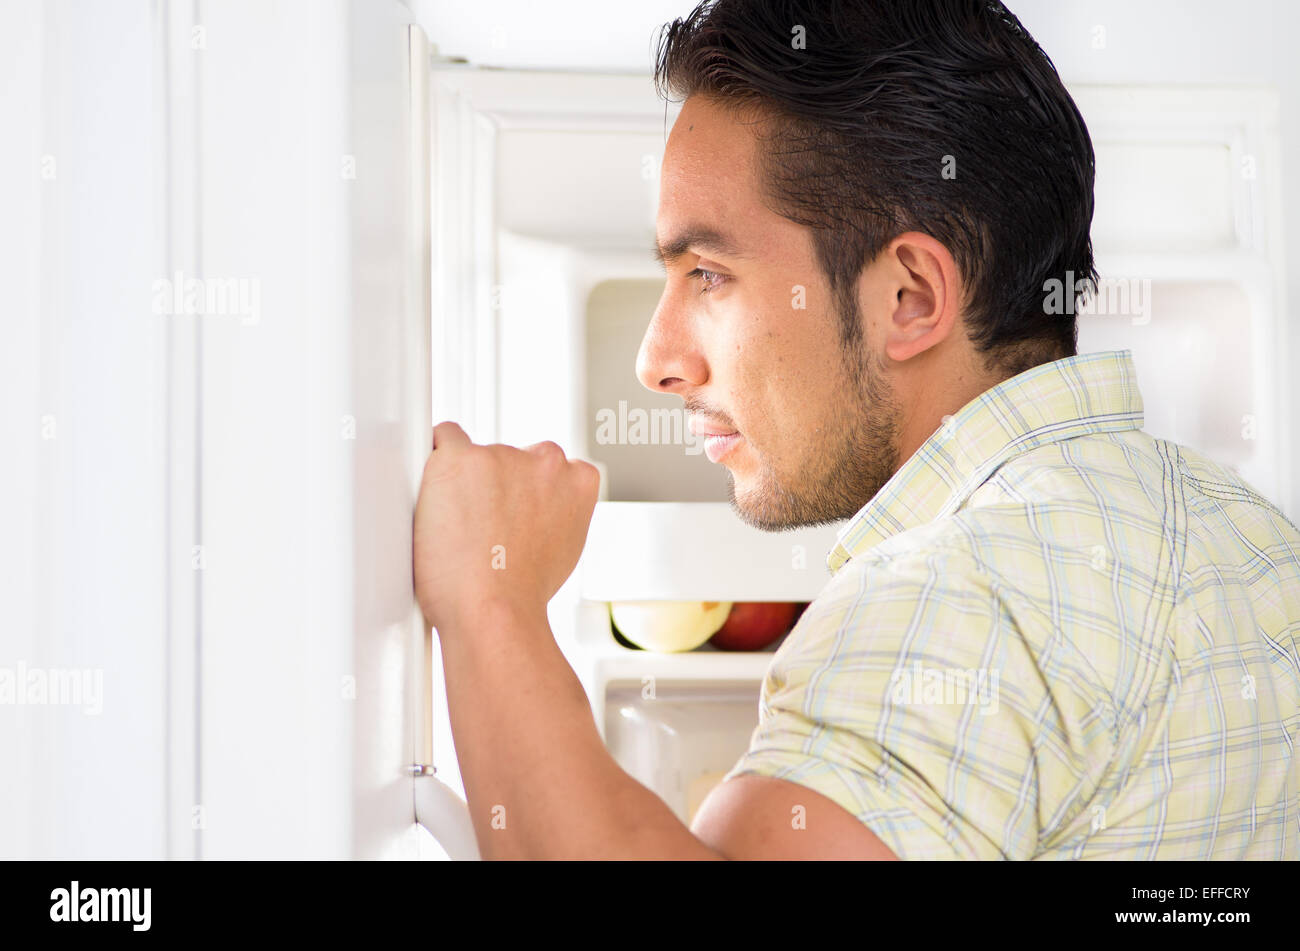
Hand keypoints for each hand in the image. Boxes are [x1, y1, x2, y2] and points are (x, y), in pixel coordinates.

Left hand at [413, 422, 600, 632]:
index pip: (548, 464)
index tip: (509, 512)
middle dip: (493, 484)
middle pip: (509, 458)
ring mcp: (502, 456)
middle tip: (482, 528)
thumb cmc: (523, 593)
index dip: (523, 489)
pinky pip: (442, 439)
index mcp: (578, 478)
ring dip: (463, 484)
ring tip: (461, 534)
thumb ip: (557, 511)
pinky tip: (433, 496)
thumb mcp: (566, 546)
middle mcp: (546, 459)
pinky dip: (434, 463)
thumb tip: (537, 508)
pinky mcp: (459, 458)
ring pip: (473, 456)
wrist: (494, 610)